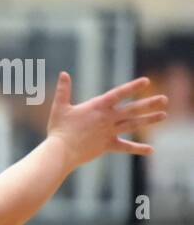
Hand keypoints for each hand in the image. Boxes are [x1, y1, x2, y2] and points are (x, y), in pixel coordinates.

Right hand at [46, 73, 167, 168]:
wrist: (61, 151)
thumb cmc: (59, 129)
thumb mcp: (60, 107)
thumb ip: (63, 90)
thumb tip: (63, 74)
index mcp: (97, 107)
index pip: (118, 94)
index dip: (132, 87)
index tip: (146, 81)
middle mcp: (107, 118)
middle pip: (132, 109)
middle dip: (149, 104)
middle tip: (165, 99)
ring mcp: (109, 132)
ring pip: (133, 124)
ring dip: (149, 120)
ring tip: (164, 115)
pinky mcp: (108, 145)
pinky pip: (125, 147)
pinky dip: (138, 149)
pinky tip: (151, 150)